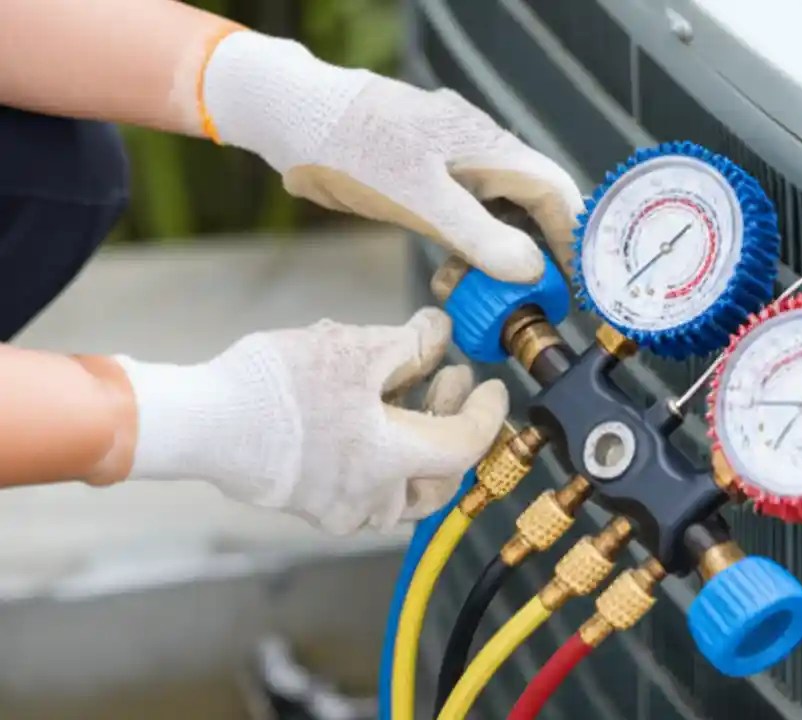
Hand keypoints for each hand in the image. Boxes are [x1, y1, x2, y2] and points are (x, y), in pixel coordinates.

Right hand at [115, 309, 507, 533]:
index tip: (491, 386)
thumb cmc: (275, 386)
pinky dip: (381, 457)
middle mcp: (371, 497)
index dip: (486, 413)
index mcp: (391, 460)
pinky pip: (365, 489)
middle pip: (440, 479)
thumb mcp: (354, 347)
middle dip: (453, 430)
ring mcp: (339, 508)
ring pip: (403, 490)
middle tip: (447, 381)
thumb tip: (439, 333)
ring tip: (406, 393)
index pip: (465, 444)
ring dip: (417, 446)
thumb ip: (409, 343)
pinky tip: (366, 413)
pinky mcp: (311, 503)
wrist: (199, 421)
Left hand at [201, 31, 583, 281]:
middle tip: (525, 298)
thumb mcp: (420, 200)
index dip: (571, 238)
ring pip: (499, 214)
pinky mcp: (429, 178)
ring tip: (478, 293)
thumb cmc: (354, 147)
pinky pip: (467, 216)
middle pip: (533, 205)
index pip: (555, 192)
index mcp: (489, 147)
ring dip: (496, 256)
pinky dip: (468, 248)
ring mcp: (455, 164)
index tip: (573, 282)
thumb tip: (530, 269)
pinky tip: (451, 275)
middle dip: (535, 253)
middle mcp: (480, 152)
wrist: (295, 120)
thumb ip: (479, 236)